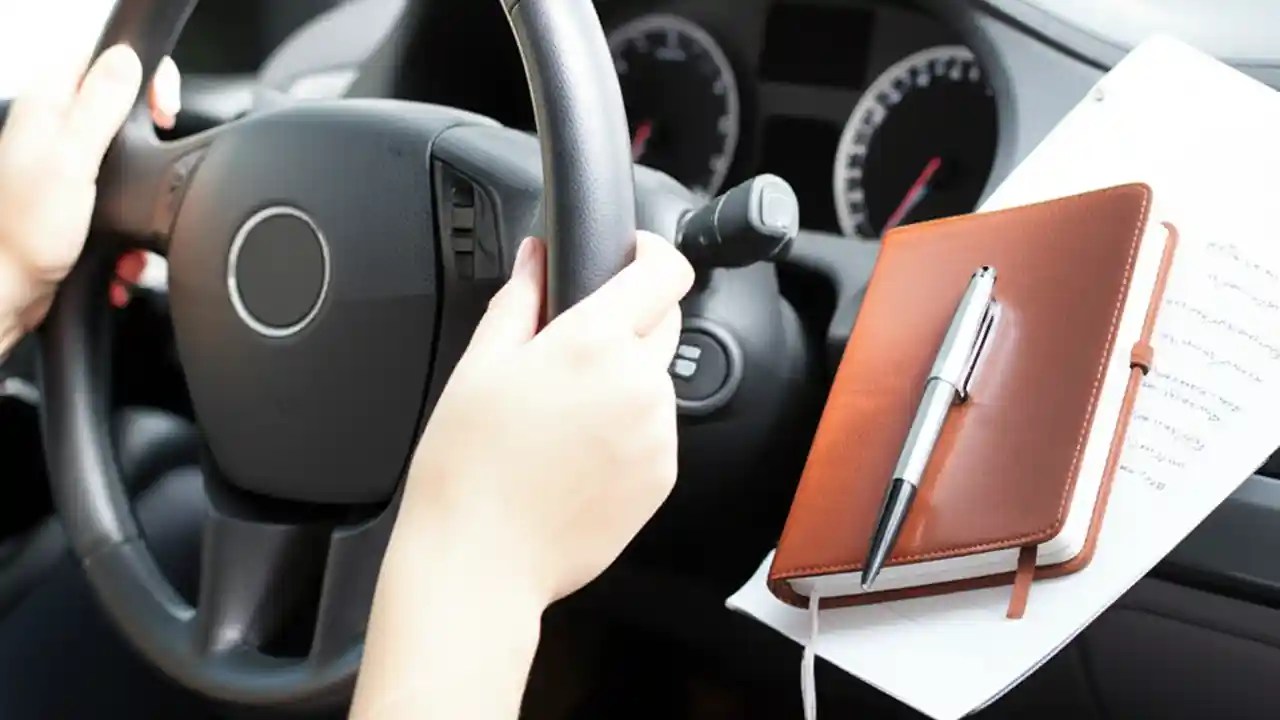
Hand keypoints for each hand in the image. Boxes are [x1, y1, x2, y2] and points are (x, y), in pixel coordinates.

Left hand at [0, 44, 179, 354]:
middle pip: (119, 103)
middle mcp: (53, 130)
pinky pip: (122, 191)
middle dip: (151, 131)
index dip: (141, 72)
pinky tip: (127, 236)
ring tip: (141, 205)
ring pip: (126, 152)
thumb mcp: (72, 160)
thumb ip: (99, 105)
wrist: (13, 289)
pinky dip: (133, 215)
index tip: (163, 106)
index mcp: (46, 108)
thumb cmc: (28, 232)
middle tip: (161, 143)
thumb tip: (127, 59)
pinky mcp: (77, 197)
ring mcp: (64, 163)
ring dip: (145, 183)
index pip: (99, 58)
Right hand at [352, 232, 692, 719]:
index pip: (665, 270)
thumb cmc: (469, 468)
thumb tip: (537, 255)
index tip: (633, 254)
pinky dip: (629, 427)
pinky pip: (656, 429)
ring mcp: (658, 433)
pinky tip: (578, 451)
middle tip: (573, 347)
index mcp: (595, 342)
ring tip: (565, 414)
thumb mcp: (481, 364)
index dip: (651, 251)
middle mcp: (640, 383)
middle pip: (666, 321)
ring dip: (626, 378)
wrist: (482, 560)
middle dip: (630, 318)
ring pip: (658, 379)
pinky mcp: (662, 476)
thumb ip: (520, 298)